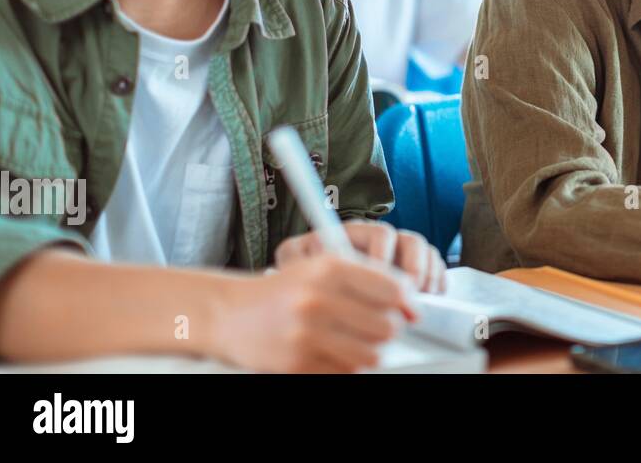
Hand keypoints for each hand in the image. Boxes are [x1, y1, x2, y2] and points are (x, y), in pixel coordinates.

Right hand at [212, 255, 407, 372]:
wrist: (230, 313)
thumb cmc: (283, 290)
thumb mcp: (322, 268)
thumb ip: (367, 278)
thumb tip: (410, 303)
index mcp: (329, 269)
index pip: (393, 289)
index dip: (408, 301)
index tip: (409, 308)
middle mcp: (318, 299)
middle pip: (387, 326)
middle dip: (388, 328)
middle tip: (376, 325)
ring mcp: (306, 334)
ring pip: (371, 354)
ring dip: (369, 350)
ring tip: (354, 340)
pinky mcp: (297, 364)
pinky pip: (346, 372)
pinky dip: (346, 365)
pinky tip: (332, 351)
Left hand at [276, 220, 446, 293]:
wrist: (323, 283)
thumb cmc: (311, 271)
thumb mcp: (298, 259)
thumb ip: (294, 253)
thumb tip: (294, 253)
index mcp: (359, 232)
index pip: (381, 234)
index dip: (385, 255)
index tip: (380, 275)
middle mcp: (384, 239)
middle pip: (411, 242)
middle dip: (412, 269)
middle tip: (405, 295)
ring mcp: (403, 253)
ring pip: (426, 253)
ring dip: (426, 276)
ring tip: (418, 299)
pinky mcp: (418, 268)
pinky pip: (437, 269)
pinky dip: (438, 283)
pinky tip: (430, 299)